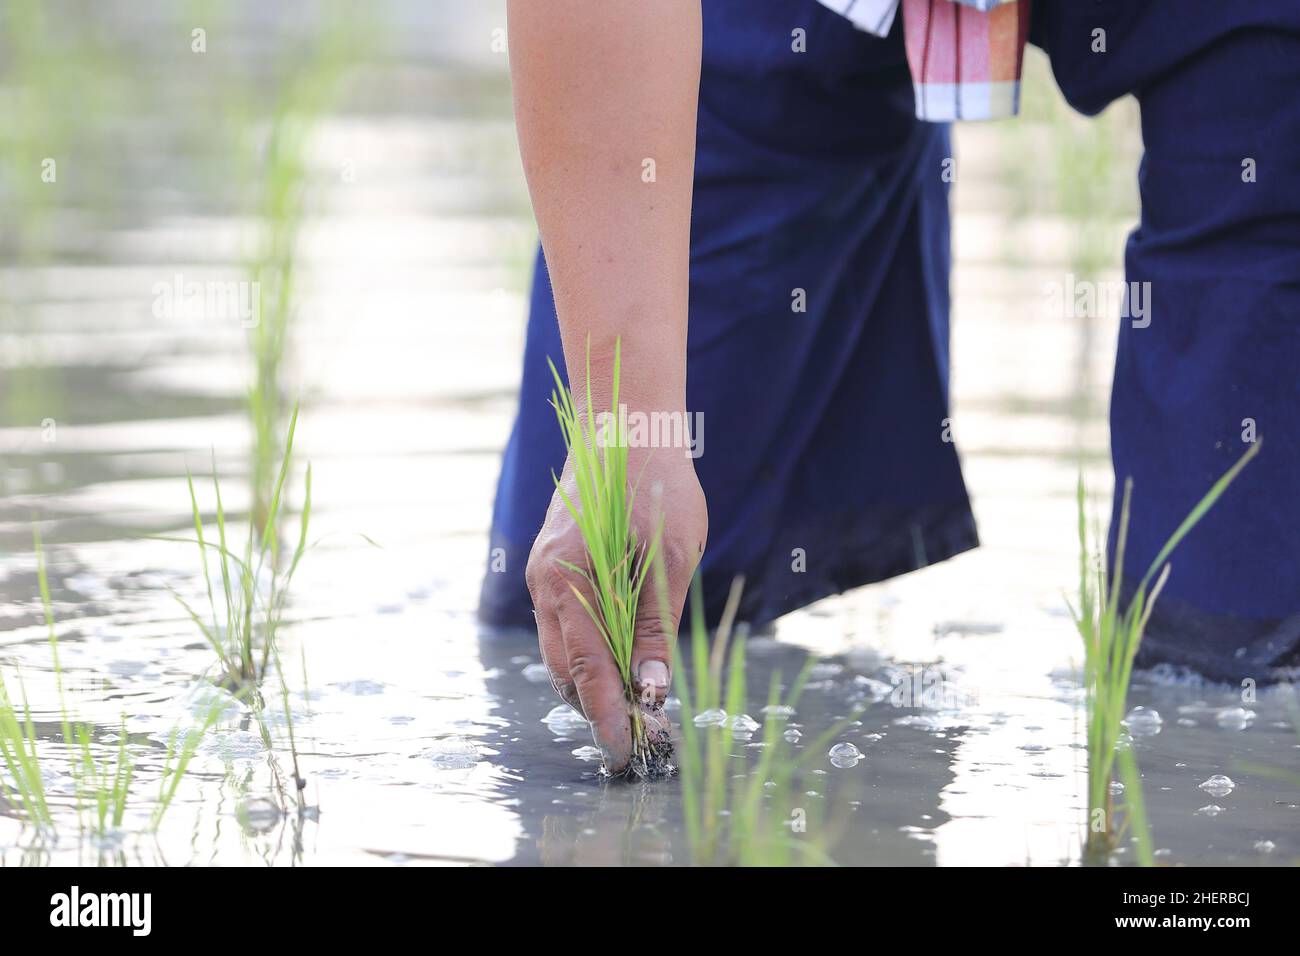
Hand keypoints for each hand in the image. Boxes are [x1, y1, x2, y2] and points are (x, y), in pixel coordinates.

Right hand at [526, 441, 706, 771]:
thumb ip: (657, 625)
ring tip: (637, 702)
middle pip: (566, 669)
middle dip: (598, 706)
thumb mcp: (672, 556)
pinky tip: (623, 656)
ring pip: (562, 650)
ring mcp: (545, 573)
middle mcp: (546, 583)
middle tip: (641, 734)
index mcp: (571, 581)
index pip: (588, 672)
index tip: (626, 755)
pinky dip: (590, 648)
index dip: (608, 717)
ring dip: (595, 679)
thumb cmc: (657, 481)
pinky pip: (566, 623)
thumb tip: (654, 688)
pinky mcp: (554, 565)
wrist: (625, 420)